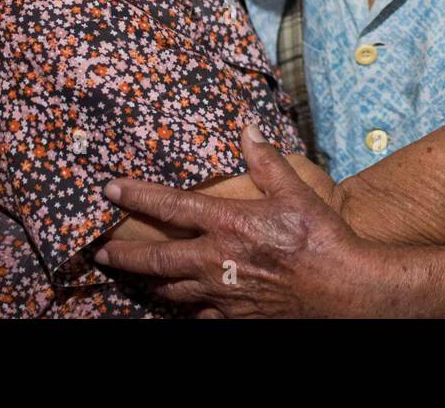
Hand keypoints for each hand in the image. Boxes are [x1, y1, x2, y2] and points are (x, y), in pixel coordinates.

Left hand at [96, 125, 365, 316]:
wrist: (342, 289)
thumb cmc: (320, 238)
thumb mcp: (295, 191)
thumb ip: (266, 161)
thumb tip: (248, 128)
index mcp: (228, 224)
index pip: (170, 207)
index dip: (136, 196)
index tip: (109, 189)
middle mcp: (216, 261)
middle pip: (156, 260)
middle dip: (124, 254)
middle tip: (101, 251)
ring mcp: (222, 294)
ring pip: (169, 291)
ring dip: (146, 282)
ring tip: (130, 276)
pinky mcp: (234, 316)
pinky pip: (197, 316)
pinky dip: (183, 310)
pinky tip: (178, 305)